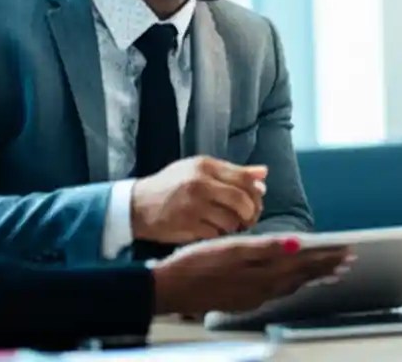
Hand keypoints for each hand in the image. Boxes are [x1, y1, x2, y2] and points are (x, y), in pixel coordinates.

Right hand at [131, 156, 266, 243]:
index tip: (255, 201)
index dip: (256, 193)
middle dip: (251, 213)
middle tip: (248, 218)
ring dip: (236, 227)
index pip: (244, 178)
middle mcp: (200, 183)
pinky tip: (215, 232)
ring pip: (232, 221)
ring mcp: (193, 206)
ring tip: (230, 226)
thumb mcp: (198, 170)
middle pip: (242, 200)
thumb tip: (263, 174)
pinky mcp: (188, 226)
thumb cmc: (171, 186)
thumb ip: (232, 172)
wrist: (138, 205)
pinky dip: (220, 236)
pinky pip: (217, 235)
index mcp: (205, 166)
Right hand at [151, 237, 351, 314]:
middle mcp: (262, 289)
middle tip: (347, 260)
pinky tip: (293, 282)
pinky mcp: (244, 301)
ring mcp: (253, 298)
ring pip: (292, 286)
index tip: (346, 248)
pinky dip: (293, 284)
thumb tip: (296, 244)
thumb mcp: (230, 248)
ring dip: (313, 277)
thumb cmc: (195, 264)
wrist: (170, 289)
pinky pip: (278, 292)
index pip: (303, 262)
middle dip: (326, 267)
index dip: (326, 254)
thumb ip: (265, 247)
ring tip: (330, 272)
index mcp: (262, 273)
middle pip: (302, 276)